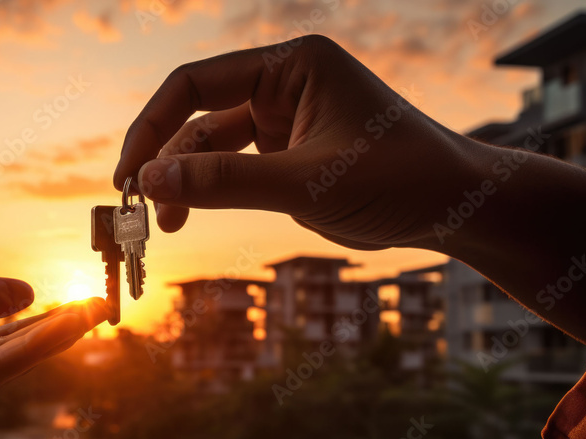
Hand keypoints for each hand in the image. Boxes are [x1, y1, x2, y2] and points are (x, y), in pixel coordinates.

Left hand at [0, 277, 107, 429]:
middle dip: (63, 332)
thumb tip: (29, 291)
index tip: (85, 300)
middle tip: (101, 305)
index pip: (15, 338)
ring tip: (87, 311)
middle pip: (22, 354)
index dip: (52, 320)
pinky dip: (21, 347)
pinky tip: (48, 324)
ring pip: (11, 364)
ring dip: (52, 339)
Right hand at [113, 34, 484, 250]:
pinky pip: (235, 169)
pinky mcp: (290, 154)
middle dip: (166, 162)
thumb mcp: (306, 183)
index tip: (128, 174)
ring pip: (212, 147)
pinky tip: (191, 217)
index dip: (151, 127)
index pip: (195, 83)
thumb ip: (225, 182)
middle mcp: (283, 84)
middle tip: (139, 209)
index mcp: (291, 65)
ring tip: (164, 226)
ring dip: (185, 183)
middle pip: (198, 117)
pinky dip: (211, 192)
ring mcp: (286, 119)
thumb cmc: (399, 179)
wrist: (457, 208)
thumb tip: (149, 183)